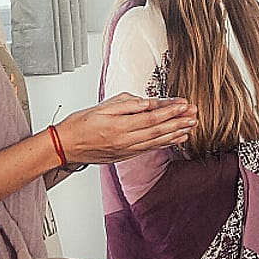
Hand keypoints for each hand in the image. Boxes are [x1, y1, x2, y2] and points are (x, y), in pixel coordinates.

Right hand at [55, 94, 197, 164]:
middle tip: (194, 115)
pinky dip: (165, 143)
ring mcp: (126, 150)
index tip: (184, 104)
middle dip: (179, 122)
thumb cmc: (79, 124)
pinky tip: (176, 138)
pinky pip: (149, 149)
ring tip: (191, 126)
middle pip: (158, 130)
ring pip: (156, 141)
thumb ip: (127, 104)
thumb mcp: (102, 107)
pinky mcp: (125, 155)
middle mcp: (125, 140)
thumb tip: (147, 103)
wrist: (63, 147)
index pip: (152, 118)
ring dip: (176, 133)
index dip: (170, 111)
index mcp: (119, 126)